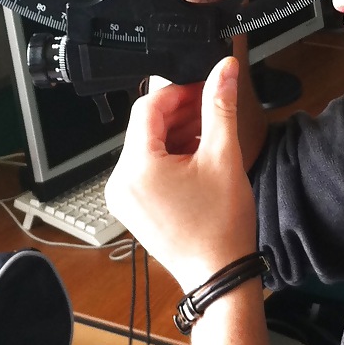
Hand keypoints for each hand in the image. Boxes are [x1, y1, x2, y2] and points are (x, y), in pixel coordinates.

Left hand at [104, 55, 256, 291]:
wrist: (219, 275)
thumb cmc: (221, 226)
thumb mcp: (223, 157)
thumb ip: (220, 106)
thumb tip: (223, 69)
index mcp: (136, 168)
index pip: (148, 108)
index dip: (178, 92)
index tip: (204, 88)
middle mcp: (120, 182)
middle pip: (146, 127)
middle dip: (180, 114)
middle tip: (212, 108)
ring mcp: (123, 197)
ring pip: (147, 147)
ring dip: (176, 135)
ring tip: (210, 135)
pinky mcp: (132, 207)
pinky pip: (146, 169)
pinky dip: (169, 157)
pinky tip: (197, 158)